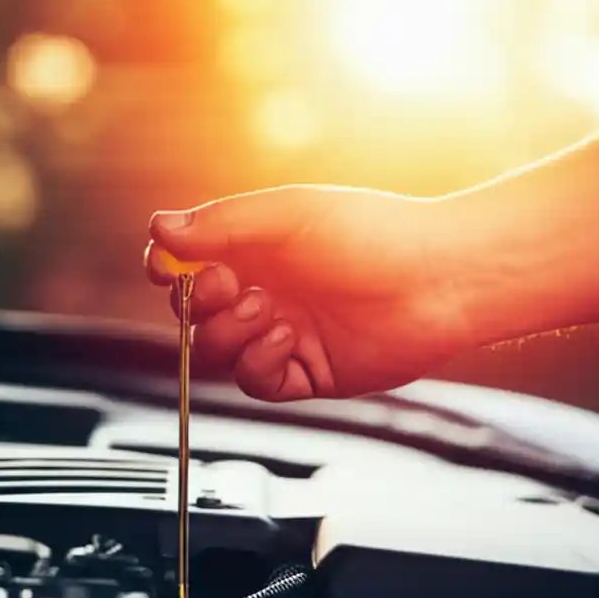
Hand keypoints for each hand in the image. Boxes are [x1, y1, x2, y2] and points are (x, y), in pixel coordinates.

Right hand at [144, 185, 476, 400]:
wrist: (440, 280)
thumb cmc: (373, 234)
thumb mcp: (286, 215)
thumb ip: (218, 224)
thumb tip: (158, 229)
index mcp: (255, 248)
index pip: (187, 264)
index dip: (168, 269)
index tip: (167, 267)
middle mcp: (266, 289)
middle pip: (195, 314)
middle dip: (198, 304)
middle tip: (228, 287)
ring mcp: (284, 333)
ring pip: (219, 352)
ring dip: (229, 334)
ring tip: (268, 312)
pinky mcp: (307, 373)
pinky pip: (257, 382)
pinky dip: (260, 363)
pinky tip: (288, 340)